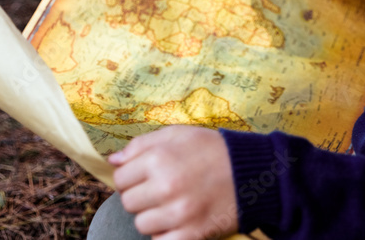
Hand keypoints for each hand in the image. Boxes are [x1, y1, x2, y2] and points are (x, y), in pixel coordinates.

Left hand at [109, 125, 238, 239]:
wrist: (251, 172)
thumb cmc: (210, 149)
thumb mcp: (176, 135)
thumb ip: (140, 145)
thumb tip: (113, 160)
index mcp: (159, 159)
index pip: (121, 179)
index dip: (130, 177)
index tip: (143, 177)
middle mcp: (167, 186)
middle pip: (129, 203)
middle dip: (140, 197)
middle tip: (158, 191)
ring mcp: (180, 213)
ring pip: (142, 225)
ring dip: (152, 217)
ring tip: (170, 205)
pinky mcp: (193, 233)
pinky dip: (166, 235)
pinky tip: (177, 222)